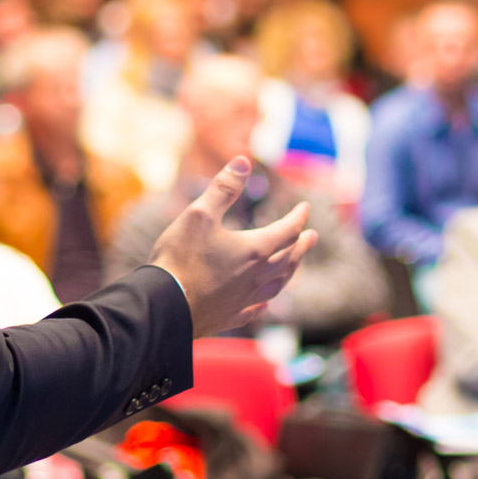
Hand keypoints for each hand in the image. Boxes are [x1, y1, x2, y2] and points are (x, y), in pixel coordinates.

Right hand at [147, 156, 317, 337]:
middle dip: (301, 245)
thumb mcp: (199, 214)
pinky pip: (255, 310)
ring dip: (290, 272)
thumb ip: (223, 188)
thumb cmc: (181, 257)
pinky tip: (265, 304)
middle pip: (288, 260)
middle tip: (312, 236)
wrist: (165, 304)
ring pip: (277, 285)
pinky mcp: (229, 316)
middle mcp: (256, 276)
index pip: (286, 231)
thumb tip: (243, 162)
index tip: (304, 207)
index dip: (298, 217)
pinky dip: (265, 303)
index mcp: (253, 250)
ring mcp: (244, 299)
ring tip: (294, 266)